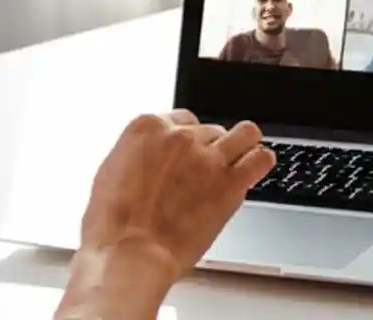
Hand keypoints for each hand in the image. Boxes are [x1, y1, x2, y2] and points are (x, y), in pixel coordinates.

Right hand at [79, 110, 275, 279]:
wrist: (130, 254)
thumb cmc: (113, 224)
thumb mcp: (111, 172)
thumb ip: (139, 154)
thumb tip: (150, 157)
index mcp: (148, 127)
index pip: (182, 119)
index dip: (187, 140)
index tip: (187, 154)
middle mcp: (181, 137)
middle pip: (211, 130)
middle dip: (209, 149)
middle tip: (204, 172)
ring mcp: (208, 158)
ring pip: (244, 133)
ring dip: (241, 145)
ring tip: (238, 160)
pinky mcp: (230, 183)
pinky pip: (261, 159)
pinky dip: (260, 161)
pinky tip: (254, 169)